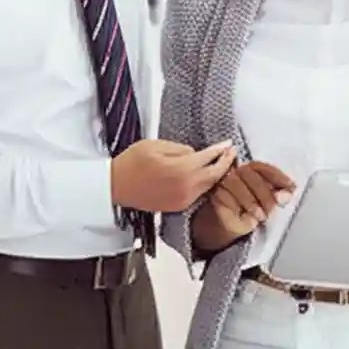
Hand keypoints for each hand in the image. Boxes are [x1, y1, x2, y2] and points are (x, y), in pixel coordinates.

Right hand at [111, 139, 236, 212]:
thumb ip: (180, 148)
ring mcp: (184, 199)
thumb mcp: (155, 145)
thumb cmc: (132, 163)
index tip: (228, 143)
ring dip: (217, 174)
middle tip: (232, 152)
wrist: (116, 186)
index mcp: (182, 169)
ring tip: (222, 163)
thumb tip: (196, 154)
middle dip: (226, 162)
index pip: (210, 158)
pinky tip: (206, 176)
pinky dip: (206, 184)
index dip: (221, 149)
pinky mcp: (178, 206)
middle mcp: (187, 187)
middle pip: (215, 174)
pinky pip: (199, 194)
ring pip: (209, 186)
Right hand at [207, 161, 295, 238]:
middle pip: (250, 174)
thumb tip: (286, 196)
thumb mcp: (268, 204)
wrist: (229, 225)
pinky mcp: (214, 194)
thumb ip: (278, 196)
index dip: (278, 176)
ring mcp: (223, 181)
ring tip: (261, 216)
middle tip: (274, 207)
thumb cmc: (250, 211)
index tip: (291, 188)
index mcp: (251, 170)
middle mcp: (235, 171)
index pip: (263, 167)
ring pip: (235, 183)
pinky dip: (237, 206)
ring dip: (251, 201)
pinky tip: (245, 216)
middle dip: (265, 192)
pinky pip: (224, 195)